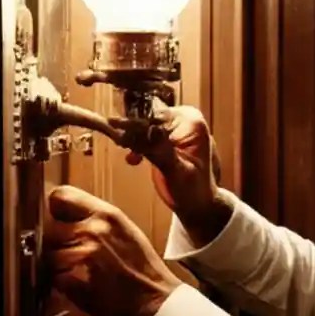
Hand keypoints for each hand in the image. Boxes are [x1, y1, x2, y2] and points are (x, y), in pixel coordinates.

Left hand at [44, 186, 182, 315]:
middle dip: (58, 241)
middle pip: (50, 227)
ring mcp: (80, 255)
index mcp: (107, 214)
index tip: (59, 218)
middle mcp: (92, 230)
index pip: (61, 196)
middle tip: (76, 252)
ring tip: (82, 269)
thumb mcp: (125, 230)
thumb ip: (95, 219)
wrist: (152, 299)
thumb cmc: (142, 267)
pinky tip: (81, 281)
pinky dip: (61, 280)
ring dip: (58, 263)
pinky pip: (51, 275)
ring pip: (48, 253)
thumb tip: (67, 212)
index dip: (56, 209)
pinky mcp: (70, 279)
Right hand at [112, 105, 230, 245]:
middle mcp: (182, 119)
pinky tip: (134, 160)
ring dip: (131, 138)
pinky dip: (134, 145)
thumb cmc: (194, 190)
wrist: (197, 202)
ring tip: (130, 155)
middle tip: (120, 144)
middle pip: (147, 116)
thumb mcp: (178, 172)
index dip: (135, 122)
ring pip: (142, 124)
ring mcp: (172, 127)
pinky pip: (142, 134)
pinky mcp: (163, 137)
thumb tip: (150, 130)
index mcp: (191, 122)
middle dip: (131, 130)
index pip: (156, 113)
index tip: (116, 128)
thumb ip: (163, 151)